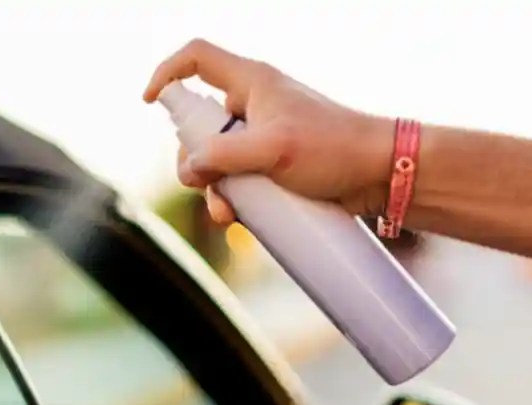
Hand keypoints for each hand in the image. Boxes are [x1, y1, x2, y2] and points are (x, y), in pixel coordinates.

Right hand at [144, 39, 393, 224]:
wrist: (380, 175)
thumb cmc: (334, 147)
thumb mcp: (272, 150)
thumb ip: (223, 156)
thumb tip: (190, 169)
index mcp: (251, 83)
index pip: (197, 58)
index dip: (167, 72)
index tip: (151, 101)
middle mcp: (253, 106)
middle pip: (196, 123)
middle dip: (190, 158)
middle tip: (199, 181)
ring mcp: (261, 137)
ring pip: (213, 160)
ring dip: (212, 188)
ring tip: (227, 212)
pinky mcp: (272, 166)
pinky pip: (235, 180)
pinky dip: (230, 198)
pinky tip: (238, 217)